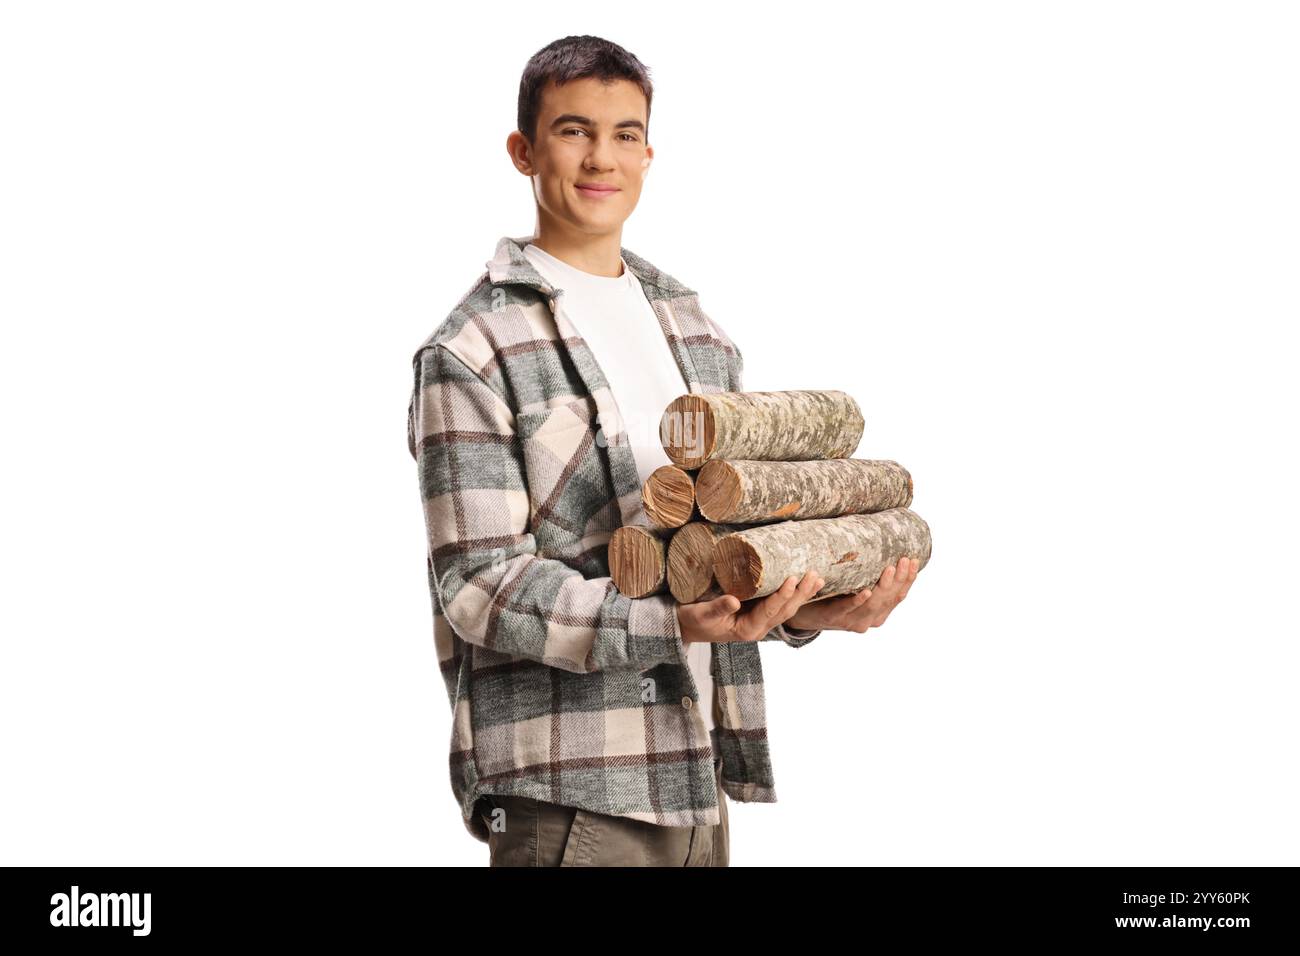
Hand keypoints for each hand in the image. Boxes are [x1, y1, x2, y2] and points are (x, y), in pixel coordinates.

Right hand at [677, 570, 823, 643]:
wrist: (687, 627)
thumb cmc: (693, 621)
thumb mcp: (702, 614)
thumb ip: (718, 608)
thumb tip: (733, 600)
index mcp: (747, 630)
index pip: (770, 611)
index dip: (782, 595)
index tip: (792, 578)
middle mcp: (758, 628)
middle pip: (785, 611)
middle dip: (800, 593)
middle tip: (814, 575)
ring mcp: (760, 622)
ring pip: (786, 609)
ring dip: (802, 594)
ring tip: (817, 579)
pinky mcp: (759, 614)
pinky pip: (780, 605)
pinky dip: (793, 594)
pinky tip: (802, 585)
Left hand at [786, 557, 919, 633]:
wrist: (805, 614)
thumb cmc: (834, 595)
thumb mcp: (855, 586)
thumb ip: (868, 573)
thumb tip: (879, 536)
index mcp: (878, 612)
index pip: (898, 595)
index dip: (908, 579)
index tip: (914, 560)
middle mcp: (869, 619)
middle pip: (889, 599)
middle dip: (899, 579)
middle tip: (905, 560)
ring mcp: (853, 621)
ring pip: (873, 604)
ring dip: (883, 586)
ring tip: (889, 569)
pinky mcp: (834, 618)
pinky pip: (847, 608)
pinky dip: (858, 600)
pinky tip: (866, 592)